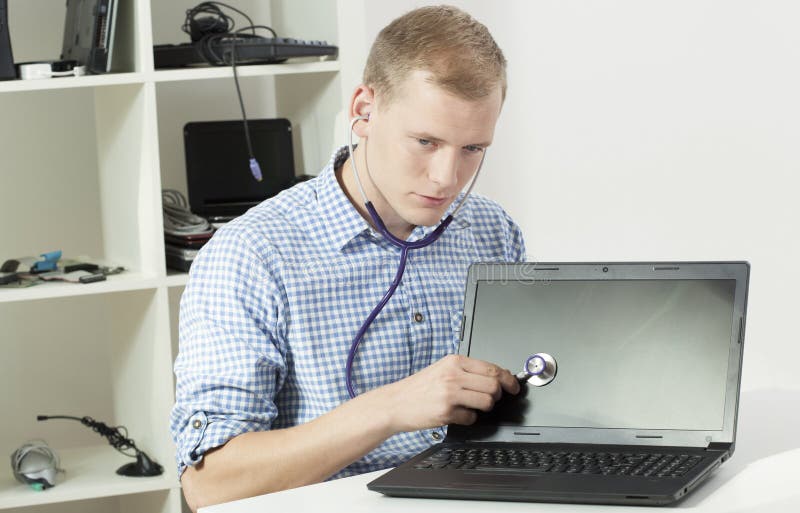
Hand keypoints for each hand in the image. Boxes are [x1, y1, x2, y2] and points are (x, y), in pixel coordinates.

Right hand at [377, 354, 520, 433]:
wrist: (395, 402)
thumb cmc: (419, 387)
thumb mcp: (442, 368)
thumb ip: (466, 370)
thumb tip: (495, 376)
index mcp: (454, 361)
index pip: (492, 368)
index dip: (509, 379)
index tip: (514, 386)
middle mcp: (453, 375)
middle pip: (494, 386)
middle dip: (497, 395)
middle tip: (491, 398)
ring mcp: (450, 394)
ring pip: (487, 402)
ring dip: (484, 407)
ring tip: (471, 406)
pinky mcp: (446, 412)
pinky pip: (471, 418)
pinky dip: (469, 419)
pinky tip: (457, 414)